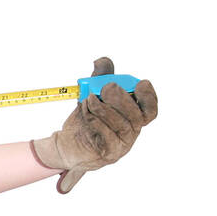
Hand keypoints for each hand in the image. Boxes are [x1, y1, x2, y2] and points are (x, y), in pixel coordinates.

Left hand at [31, 57, 157, 193]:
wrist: (66, 144)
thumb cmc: (85, 120)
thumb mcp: (93, 95)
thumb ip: (100, 78)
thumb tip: (101, 62)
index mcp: (133, 118)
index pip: (150, 110)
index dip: (148, 97)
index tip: (139, 84)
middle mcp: (131, 132)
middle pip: (136, 116)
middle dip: (122, 99)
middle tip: (106, 87)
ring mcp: (121, 145)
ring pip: (120, 125)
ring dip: (103, 108)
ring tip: (88, 99)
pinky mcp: (107, 153)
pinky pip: (106, 136)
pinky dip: (95, 120)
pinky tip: (85, 111)